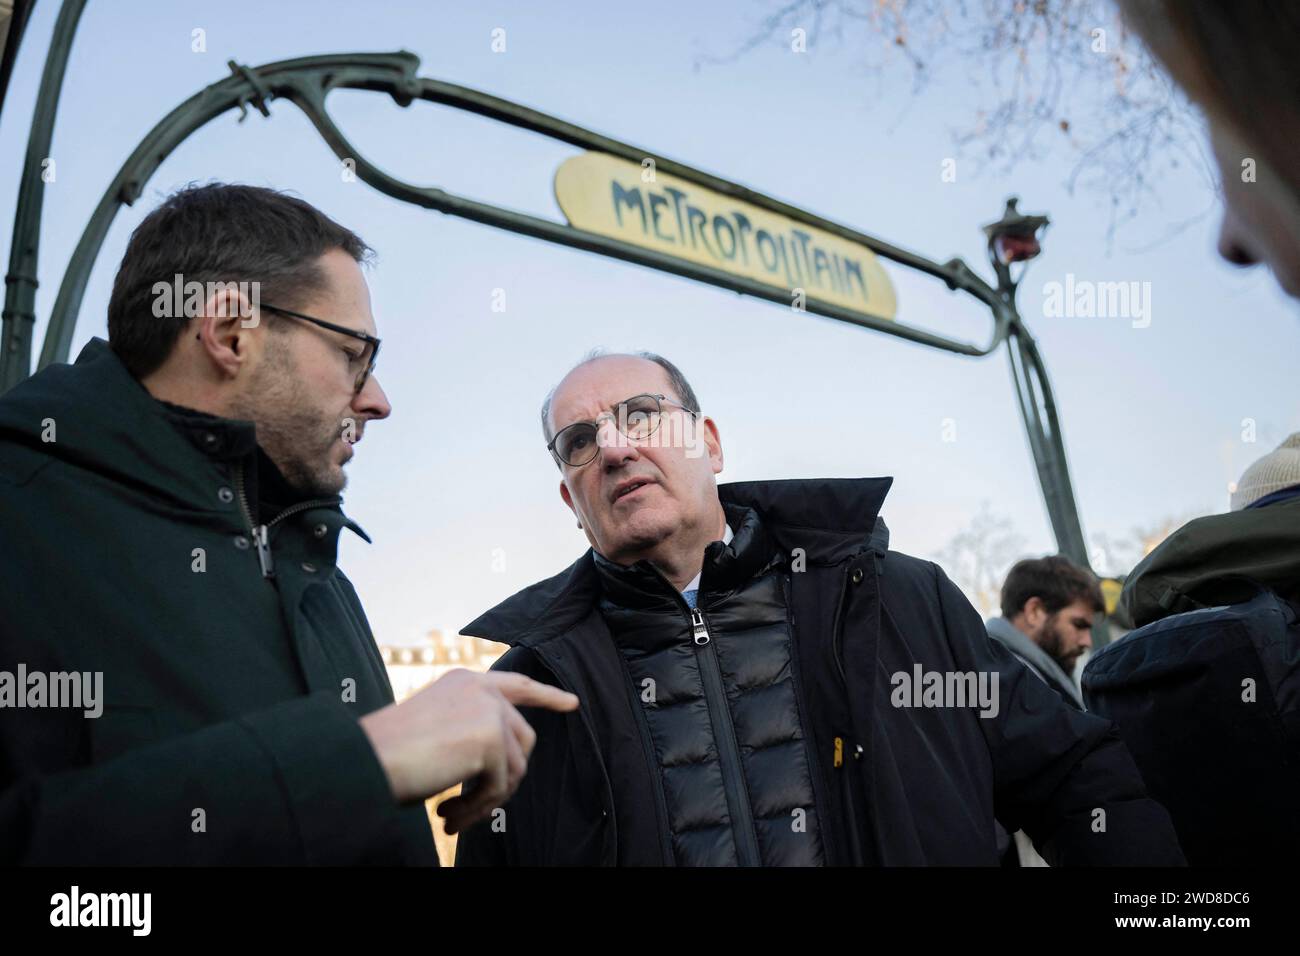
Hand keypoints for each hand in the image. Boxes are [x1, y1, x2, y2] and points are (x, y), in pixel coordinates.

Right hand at [359, 669, 578, 833]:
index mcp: (465, 682)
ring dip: (486, 800)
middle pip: (522, 739)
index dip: (546, 696)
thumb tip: (510, 771)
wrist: (365, 761)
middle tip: (467, 810)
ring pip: (515, 767)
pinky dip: (477, 808)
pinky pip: (500, 786)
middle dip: (503, 780)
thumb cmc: (388, 754)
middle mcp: (482, 688)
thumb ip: (475, 736)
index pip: (517, 684)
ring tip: (451, 817)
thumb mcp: (439, 733)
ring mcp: (489, 710)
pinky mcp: (491, 737)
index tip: (572, 704)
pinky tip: (448, 815)